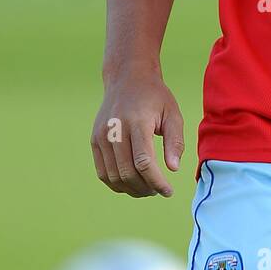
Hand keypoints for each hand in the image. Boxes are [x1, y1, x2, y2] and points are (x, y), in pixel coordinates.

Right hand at [90, 66, 184, 197]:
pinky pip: (102, 172)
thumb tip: (173, 169)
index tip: (169, 191)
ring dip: (131, 189)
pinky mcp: (94, 140)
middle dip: (145, 188)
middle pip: (127, 172)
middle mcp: (115, 129)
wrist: (127, 77)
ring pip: (113, 176)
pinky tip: (132, 184)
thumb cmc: (155, 96)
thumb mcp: (172, 113)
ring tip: (147, 189)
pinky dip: (116, 183)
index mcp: (137, 122)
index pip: (144, 162)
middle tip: (159, 191)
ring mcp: (101, 136)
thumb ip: (175, 141)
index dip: (157, 182)